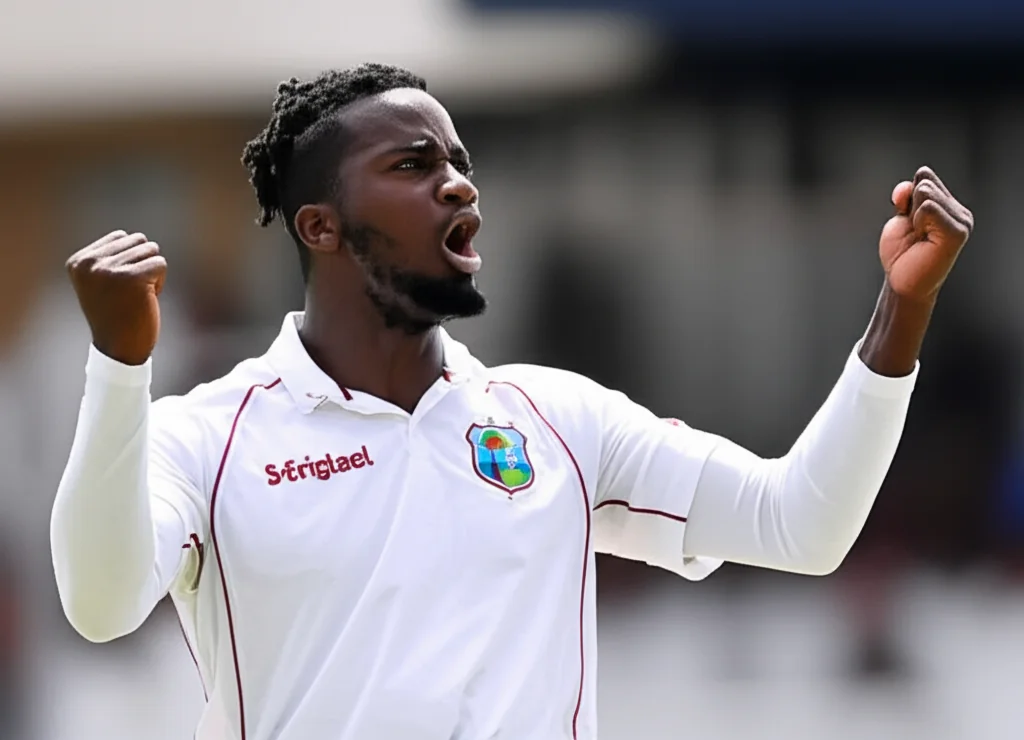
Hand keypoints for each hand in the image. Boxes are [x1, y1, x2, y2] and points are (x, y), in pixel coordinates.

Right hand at [66, 231, 166, 365]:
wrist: (120, 349)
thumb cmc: (117, 315)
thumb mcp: (101, 282)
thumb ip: (109, 257)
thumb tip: (133, 237)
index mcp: (79, 262)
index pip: (121, 237)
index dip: (129, 260)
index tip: (118, 287)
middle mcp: (91, 263)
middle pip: (138, 240)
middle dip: (142, 264)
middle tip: (130, 293)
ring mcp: (110, 270)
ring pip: (151, 250)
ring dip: (152, 273)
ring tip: (137, 296)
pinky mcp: (133, 278)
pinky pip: (161, 264)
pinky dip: (160, 282)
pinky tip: (146, 299)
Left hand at [879, 167, 973, 303]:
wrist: (901, 281)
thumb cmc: (901, 253)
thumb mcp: (900, 217)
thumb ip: (907, 195)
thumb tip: (911, 186)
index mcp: (948, 205)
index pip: (925, 176)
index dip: (907, 195)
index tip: (907, 219)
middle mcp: (960, 211)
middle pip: (924, 182)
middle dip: (909, 207)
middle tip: (915, 233)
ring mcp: (962, 221)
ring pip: (926, 192)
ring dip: (913, 216)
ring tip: (920, 237)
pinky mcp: (957, 232)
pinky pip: (929, 207)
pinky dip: (918, 221)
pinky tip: (924, 239)